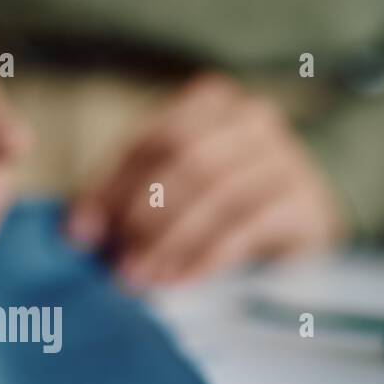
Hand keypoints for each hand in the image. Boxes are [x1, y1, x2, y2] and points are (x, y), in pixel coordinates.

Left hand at [66, 73, 347, 285]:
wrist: (307, 228)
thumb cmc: (226, 208)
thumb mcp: (176, 193)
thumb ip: (127, 200)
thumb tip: (77, 232)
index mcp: (213, 102)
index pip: (151, 140)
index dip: (110, 187)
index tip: (81, 233)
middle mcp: (253, 118)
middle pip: (184, 160)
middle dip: (142, 215)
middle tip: (117, 263)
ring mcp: (286, 157)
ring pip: (215, 194)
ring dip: (170, 241)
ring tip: (141, 278)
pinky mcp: (305, 202)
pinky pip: (245, 228)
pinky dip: (205, 257)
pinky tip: (180, 281)